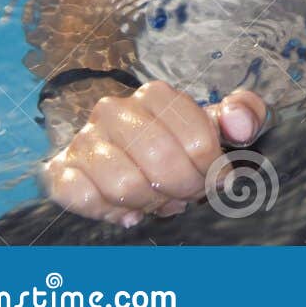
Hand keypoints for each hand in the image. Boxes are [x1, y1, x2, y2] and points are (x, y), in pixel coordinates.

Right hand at [41, 81, 266, 226]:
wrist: (121, 154)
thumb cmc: (177, 140)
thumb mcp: (217, 123)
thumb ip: (245, 113)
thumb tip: (241, 126)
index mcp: (156, 95)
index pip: (200, 142)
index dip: (212, 171)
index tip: (215, 179)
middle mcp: (113, 110)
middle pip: (162, 164)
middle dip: (183, 189)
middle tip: (187, 195)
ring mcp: (83, 140)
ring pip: (123, 185)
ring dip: (149, 203)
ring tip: (158, 201)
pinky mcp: (61, 169)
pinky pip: (83, 198)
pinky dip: (110, 212)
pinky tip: (127, 211)